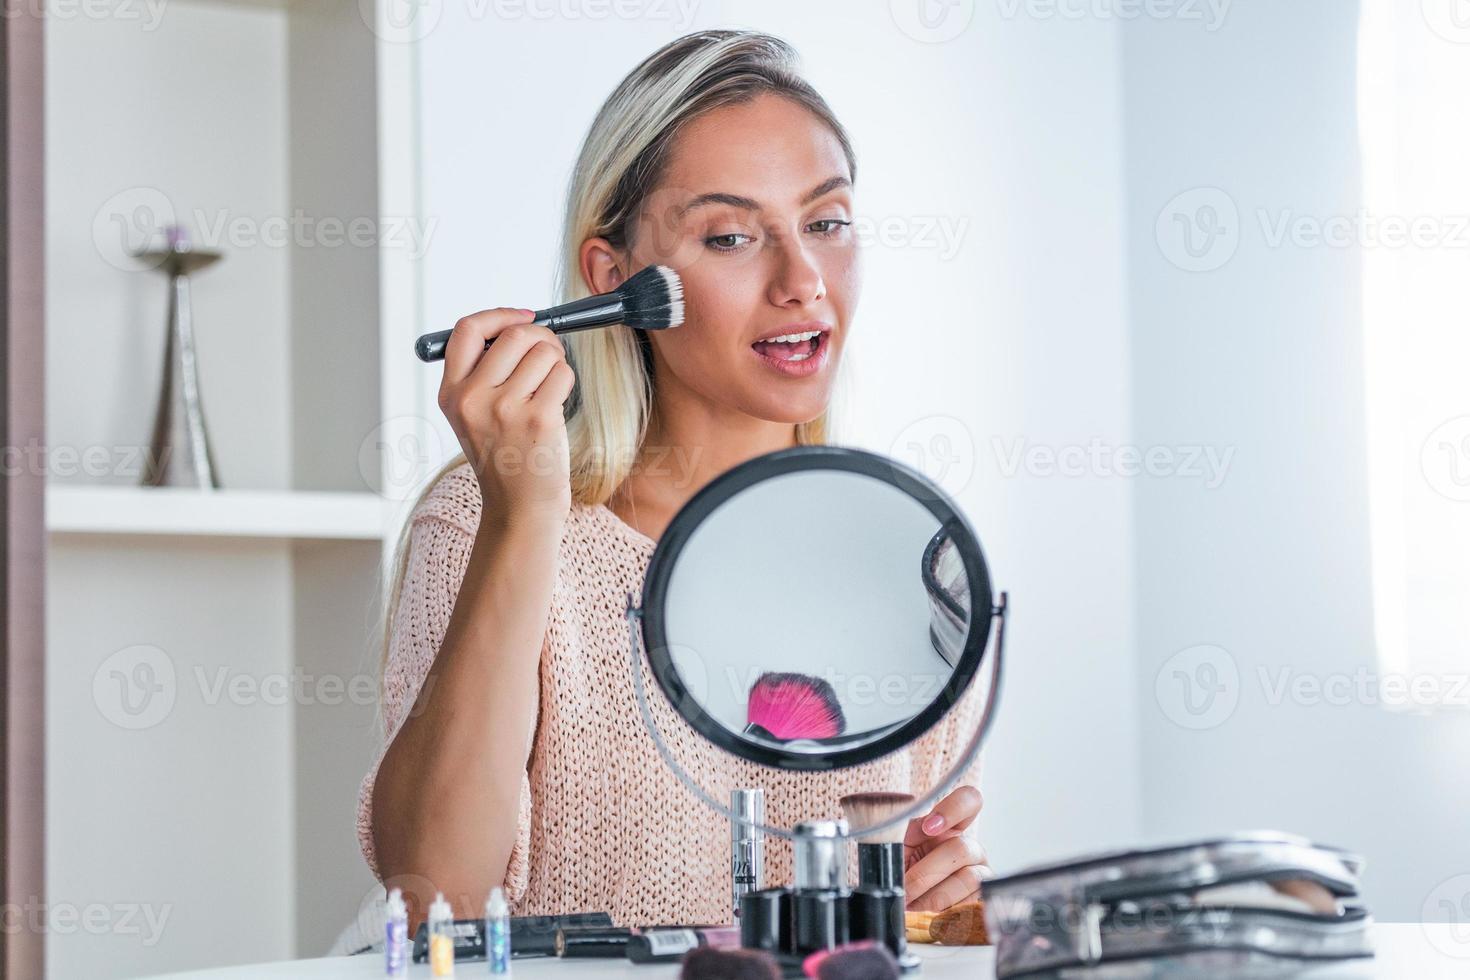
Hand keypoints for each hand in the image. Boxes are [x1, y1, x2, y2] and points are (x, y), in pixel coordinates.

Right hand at [436, 309, 575, 525]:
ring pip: (545, 352)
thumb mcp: (473, 416)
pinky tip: (556, 405)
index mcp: (451, 394)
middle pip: (515, 334)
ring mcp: (505, 409)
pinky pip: (563, 374)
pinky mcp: (538, 419)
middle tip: (548, 355)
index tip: (523, 317)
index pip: (466, 330)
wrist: (519, 508)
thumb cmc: (505, 457)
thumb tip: (519, 325)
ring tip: (548, 390)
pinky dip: (566, 382)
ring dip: (556, 364)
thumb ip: (482, 373)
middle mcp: (472, 399)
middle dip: (541, 337)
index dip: (499, 315)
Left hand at [902, 784, 990, 911]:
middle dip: (927, 873)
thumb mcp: (897, 846)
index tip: (928, 827)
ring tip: (914, 905)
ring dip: (935, 896)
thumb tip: (906, 825)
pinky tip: (931, 915)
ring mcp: (981, 875)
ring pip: (969, 879)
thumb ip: (904, 830)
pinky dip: (947, 912)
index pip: (969, 801)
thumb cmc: (900, 872)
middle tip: (906, 889)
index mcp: (950, 827)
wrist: (903, 907)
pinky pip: (974, 905)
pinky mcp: (983, 901)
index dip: (953, 809)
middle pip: (961, 849)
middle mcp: (970, 848)